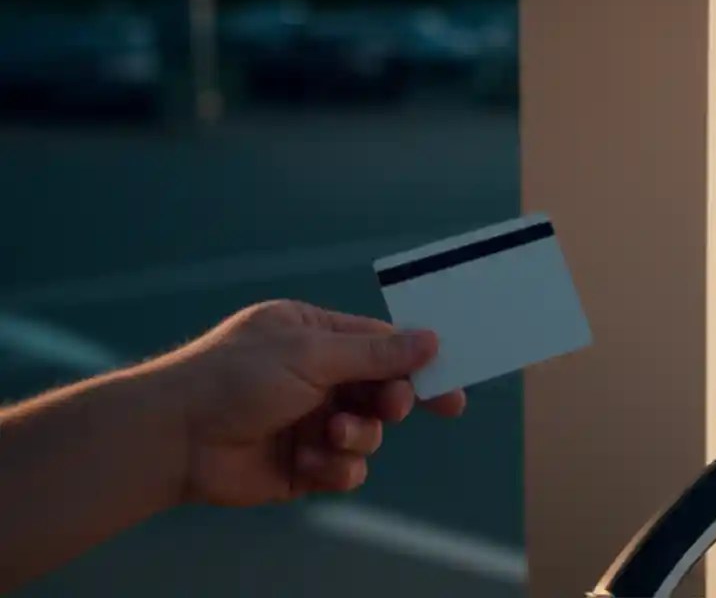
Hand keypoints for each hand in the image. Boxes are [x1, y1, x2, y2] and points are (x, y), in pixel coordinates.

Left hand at [160, 299, 464, 506]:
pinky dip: (334, 468)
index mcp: (314, 335)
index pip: (380, 344)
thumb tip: (431, 340)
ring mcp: (310, 421)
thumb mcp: (311, 354)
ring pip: (368, 433)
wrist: (175, 438)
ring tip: (330, 436)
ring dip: (357, 436)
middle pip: (382, 390)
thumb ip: (376, 354)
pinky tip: (308, 464)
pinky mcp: (303, 465)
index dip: (418, 364)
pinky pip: (346, 469)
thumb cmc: (236, 378)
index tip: (451, 385)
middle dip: (391, 402)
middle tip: (392, 408)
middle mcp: (315, 376)